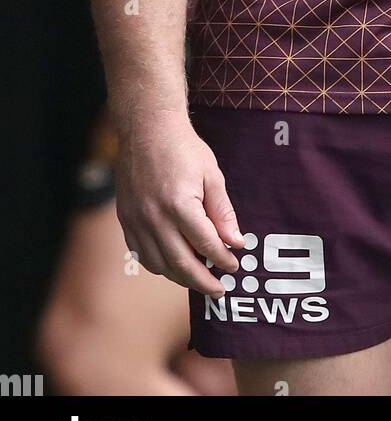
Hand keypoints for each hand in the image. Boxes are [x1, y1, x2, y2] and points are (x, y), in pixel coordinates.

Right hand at [114, 112, 244, 296]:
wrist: (146, 130)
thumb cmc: (183, 149)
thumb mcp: (211, 174)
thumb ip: (222, 211)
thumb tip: (235, 241)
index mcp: (179, 203)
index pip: (205, 244)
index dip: (222, 260)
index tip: (234, 267)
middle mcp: (153, 217)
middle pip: (181, 263)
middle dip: (203, 281)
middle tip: (219, 290)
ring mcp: (135, 221)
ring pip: (158, 265)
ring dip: (180, 278)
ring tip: (198, 278)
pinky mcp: (124, 220)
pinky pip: (141, 254)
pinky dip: (159, 265)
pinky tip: (173, 264)